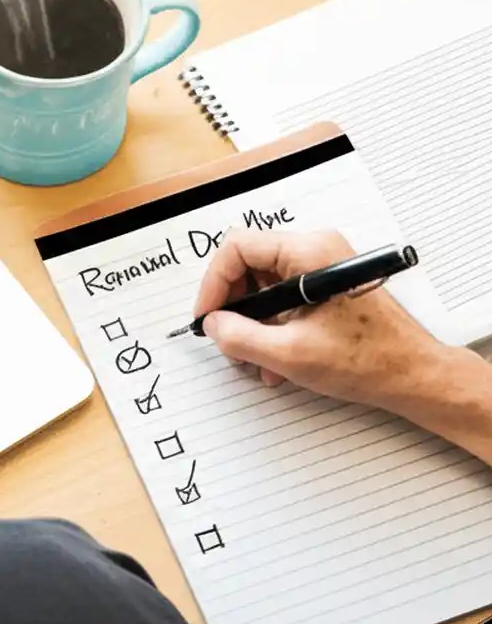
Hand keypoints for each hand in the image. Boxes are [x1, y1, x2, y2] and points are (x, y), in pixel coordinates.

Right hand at [195, 230, 491, 462]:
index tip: (208, 316)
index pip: (238, 248)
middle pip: (249, 265)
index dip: (214, 284)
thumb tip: (213, 325)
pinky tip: (275, 359)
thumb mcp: (288, 354)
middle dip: (234, 307)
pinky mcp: (328, 286)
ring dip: (253, 323)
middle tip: (227, 339)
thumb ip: (238, 336)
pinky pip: (285, 298)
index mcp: (308, 252)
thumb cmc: (366, 360)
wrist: (414, 375)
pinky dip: (272, 326)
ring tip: (255, 359)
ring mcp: (323, 267)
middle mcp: (316, 250)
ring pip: (265, 285)